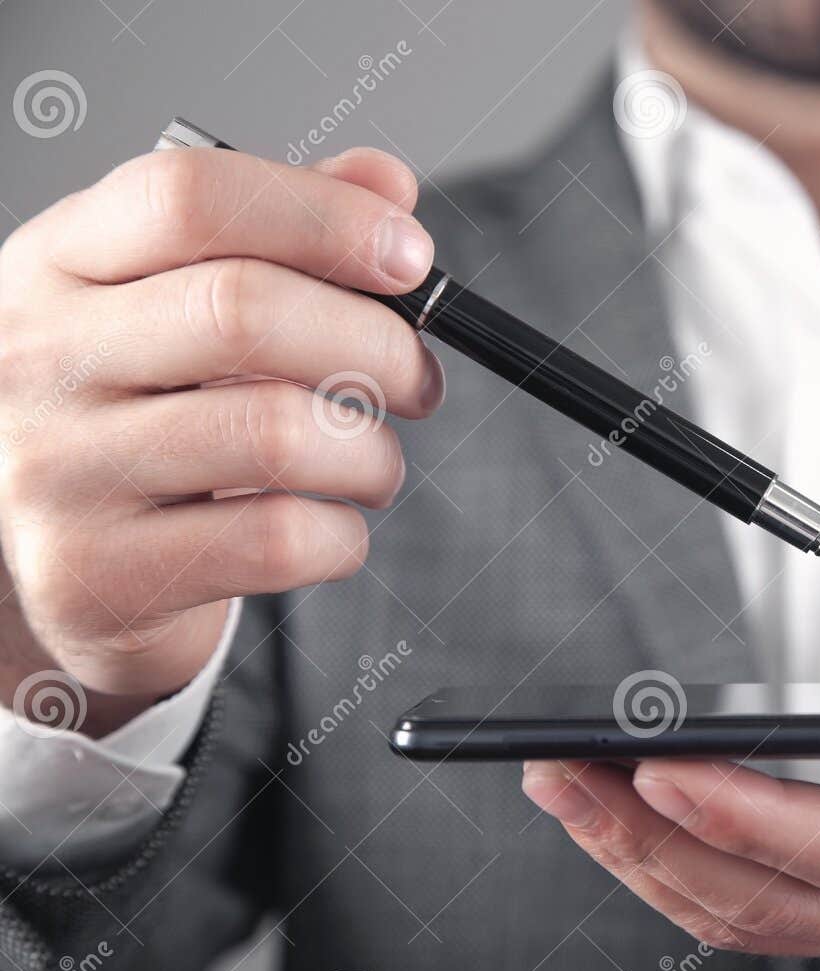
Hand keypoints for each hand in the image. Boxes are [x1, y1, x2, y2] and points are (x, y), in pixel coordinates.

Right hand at [0, 145, 443, 729]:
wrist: (51, 564)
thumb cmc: (132, 417)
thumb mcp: (174, 304)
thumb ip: (280, 235)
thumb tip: (388, 184)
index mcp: (60, 263)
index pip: (187, 198)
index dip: (324, 216)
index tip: (411, 257)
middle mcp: (40, 358)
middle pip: (245, 310)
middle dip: (377, 345)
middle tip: (418, 381)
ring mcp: (58, 471)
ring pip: (278, 435)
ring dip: (369, 454)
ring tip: (370, 464)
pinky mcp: (96, 575)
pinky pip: (277, 542)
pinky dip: (343, 538)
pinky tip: (330, 529)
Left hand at [523, 697, 819, 970]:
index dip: (762, 823)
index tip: (670, 768)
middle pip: (771, 897)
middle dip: (653, 833)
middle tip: (559, 762)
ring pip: (743, 912)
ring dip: (642, 854)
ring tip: (561, 784)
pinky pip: (755, 908)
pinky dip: (674, 867)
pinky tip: (625, 816)